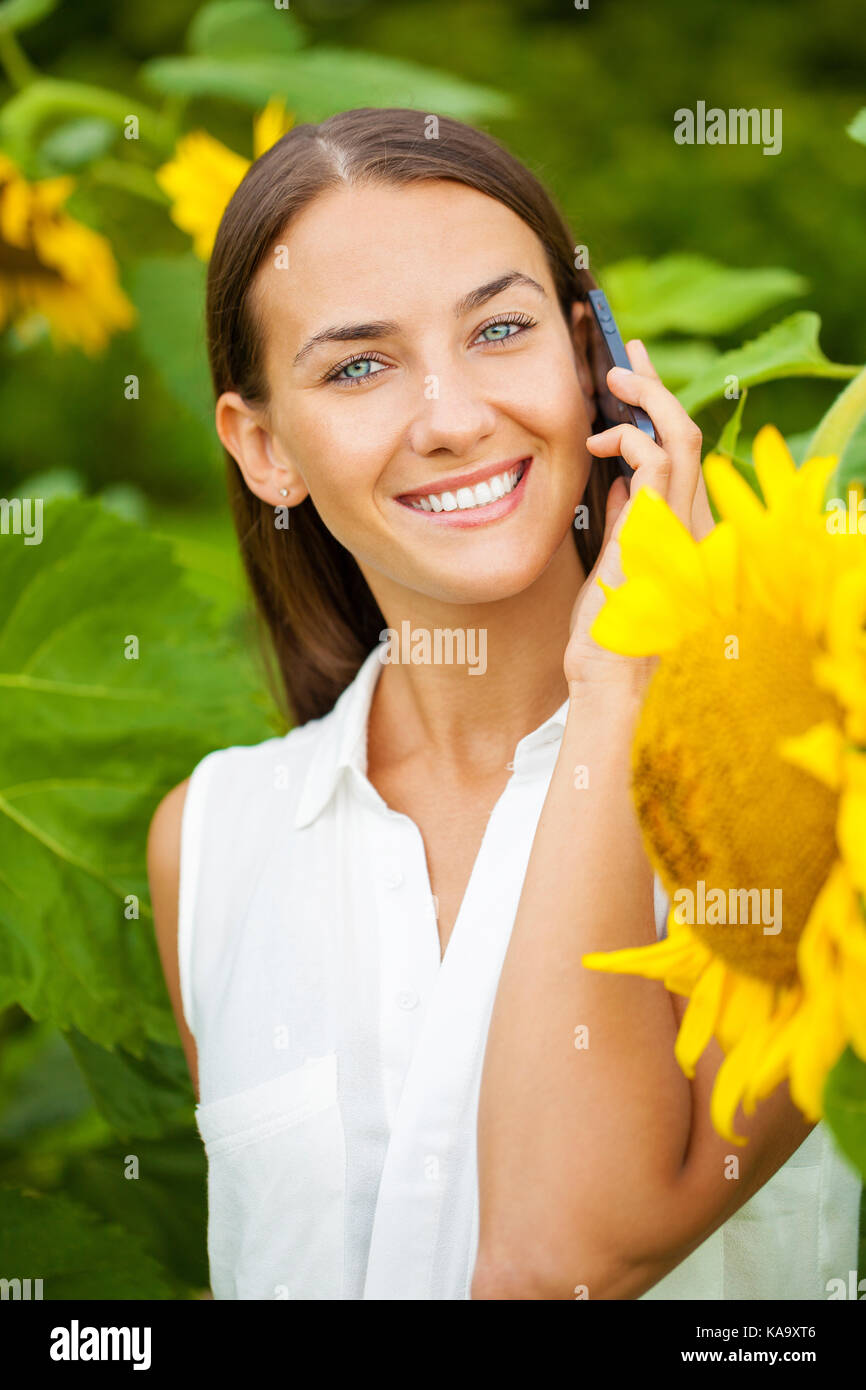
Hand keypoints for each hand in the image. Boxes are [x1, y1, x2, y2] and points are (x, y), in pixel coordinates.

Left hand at [565, 339, 715, 690]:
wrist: (605, 672)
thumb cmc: (604, 629)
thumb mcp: (615, 563)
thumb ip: (627, 521)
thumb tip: (621, 485)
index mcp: (679, 526)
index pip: (678, 451)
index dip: (657, 409)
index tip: (630, 379)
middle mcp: (689, 520)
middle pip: (686, 432)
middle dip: (655, 385)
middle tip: (626, 352)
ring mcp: (679, 524)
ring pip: (681, 435)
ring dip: (646, 397)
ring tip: (612, 376)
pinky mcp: (658, 529)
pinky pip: (656, 462)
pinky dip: (628, 437)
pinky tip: (598, 439)